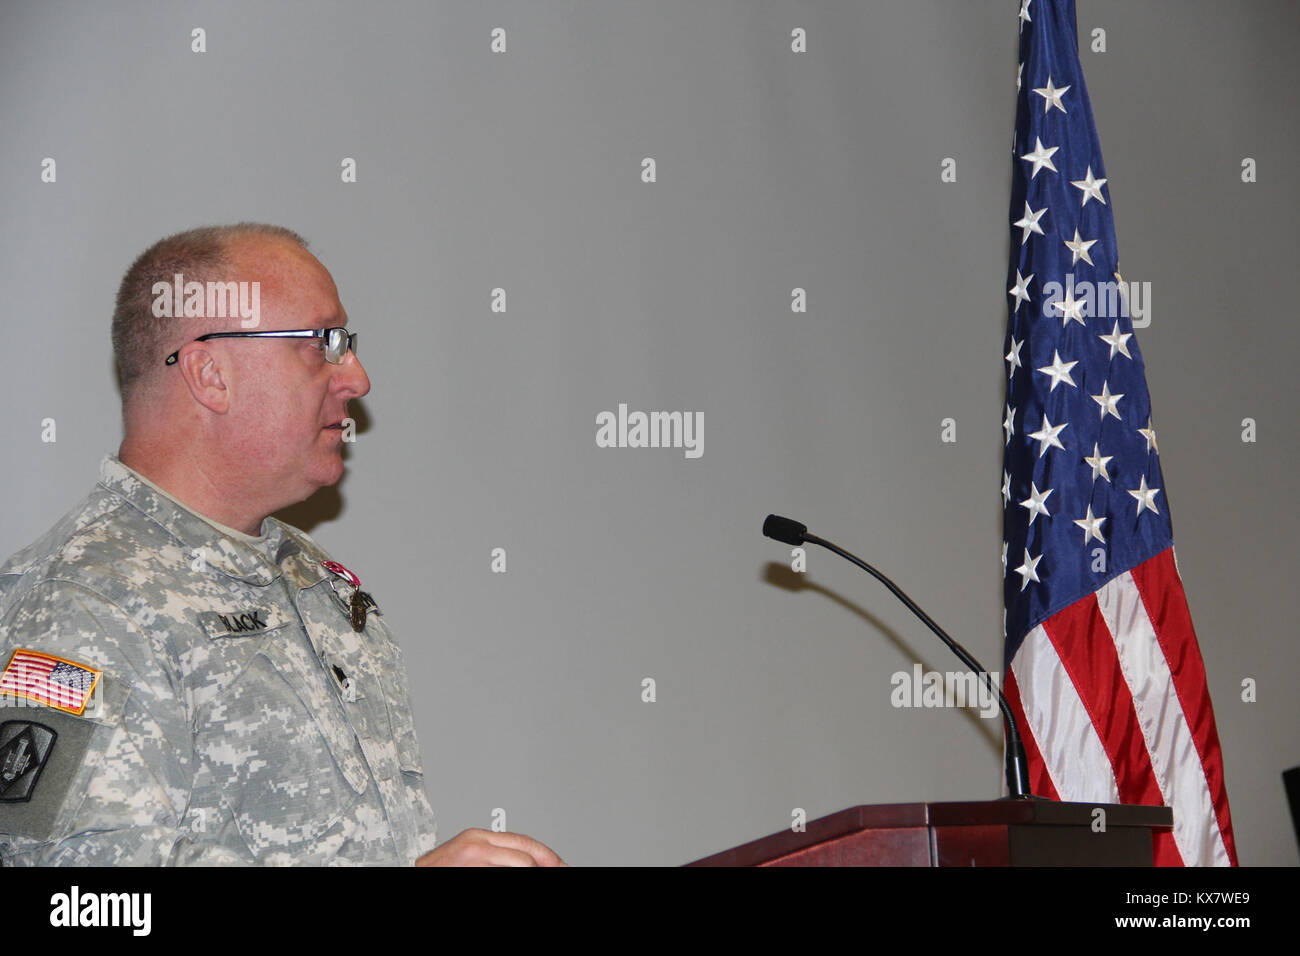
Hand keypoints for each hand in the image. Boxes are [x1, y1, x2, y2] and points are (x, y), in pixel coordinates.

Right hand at [416, 828, 566, 866]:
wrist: (401, 867)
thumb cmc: (438, 870)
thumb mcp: (467, 857)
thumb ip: (493, 856)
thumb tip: (527, 861)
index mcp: (477, 838)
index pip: (524, 843)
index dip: (547, 856)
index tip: (560, 864)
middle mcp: (476, 844)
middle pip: (527, 852)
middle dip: (547, 864)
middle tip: (561, 869)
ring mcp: (473, 857)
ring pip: (521, 863)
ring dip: (535, 870)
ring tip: (545, 873)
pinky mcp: (469, 867)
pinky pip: (503, 873)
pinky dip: (520, 873)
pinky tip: (526, 874)